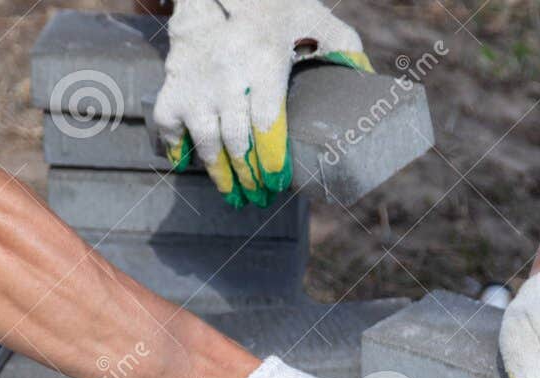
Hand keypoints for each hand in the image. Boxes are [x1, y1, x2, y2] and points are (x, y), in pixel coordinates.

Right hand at [153, 0, 370, 208]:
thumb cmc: (275, 10)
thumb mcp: (315, 20)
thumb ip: (345, 48)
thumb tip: (369, 82)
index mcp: (263, 63)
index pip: (267, 123)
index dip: (272, 159)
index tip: (278, 182)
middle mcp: (227, 76)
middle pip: (237, 141)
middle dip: (250, 177)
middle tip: (261, 197)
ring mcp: (196, 83)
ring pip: (206, 141)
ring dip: (220, 174)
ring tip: (233, 194)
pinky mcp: (173, 85)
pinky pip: (169, 126)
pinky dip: (178, 148)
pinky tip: (191, 163)